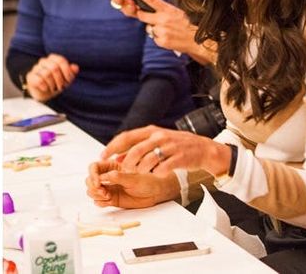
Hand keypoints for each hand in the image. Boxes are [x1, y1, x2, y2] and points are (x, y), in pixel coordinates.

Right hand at [25, 53, 78, 101]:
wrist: (44, 94)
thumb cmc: (56, 83)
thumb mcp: (66, 79)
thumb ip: (71, 72)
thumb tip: (75, 67)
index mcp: (53, 58)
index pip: (60, 60)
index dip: (66, 71)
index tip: (68, 80)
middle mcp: (44, 61)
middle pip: (54, 67)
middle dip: (60, 80)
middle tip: (60, 87)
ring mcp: (36, 68)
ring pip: (46, 74)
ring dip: (52, 85)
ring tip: (53, 88)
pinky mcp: (30, 76)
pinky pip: (39, 80)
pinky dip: (45, 87)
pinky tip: (45, 88)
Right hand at [85, 159, 176, 209]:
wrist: (155, 193)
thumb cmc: (147, 181)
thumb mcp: (133, 178)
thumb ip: (117, 177)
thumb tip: (103, 177)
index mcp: (111, 166)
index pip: (94, 167)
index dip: (93, 175)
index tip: (98, 183)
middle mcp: (108, 176)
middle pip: (90, 179)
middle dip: (93, 187)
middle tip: (104, 192)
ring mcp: (109, 188)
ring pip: (92, 191)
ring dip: (96, 195)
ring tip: (108, 197)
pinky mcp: (111, 199)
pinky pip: (99, 201)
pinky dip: (100, 202)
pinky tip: (109, 201)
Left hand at [101, 126, 229, 176]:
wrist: (203, 148)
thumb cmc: (176, 146)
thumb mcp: (156, 142)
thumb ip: (138, 147)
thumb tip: (117, 158)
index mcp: (151, 130)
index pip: (126, 137)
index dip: (112, 147)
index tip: (102, 156)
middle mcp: (159, 136)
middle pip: (135, 150)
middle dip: (127, 163)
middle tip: (124, 171)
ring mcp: (169, 146)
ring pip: (148, 160)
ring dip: (141, 169)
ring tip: (141, 173)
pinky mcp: (179, 158)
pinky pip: (163, 168)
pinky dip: (156, 173)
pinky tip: (156, 175)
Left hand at [130, 0, 214, 65]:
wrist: (198, 40)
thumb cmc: (186, 23)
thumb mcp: (175, 12)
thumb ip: (162, 9)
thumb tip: (147, 9)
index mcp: (167, 9)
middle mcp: (163, 19)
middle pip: (142, 15)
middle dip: (143, 15)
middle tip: (151, 17)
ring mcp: (162, 30)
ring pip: (149, 28)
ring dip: (155, 29)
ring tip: (168, 30)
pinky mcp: (162, 41)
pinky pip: (154, 38)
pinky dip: (159, 38)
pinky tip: (169, 37)